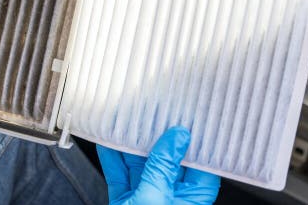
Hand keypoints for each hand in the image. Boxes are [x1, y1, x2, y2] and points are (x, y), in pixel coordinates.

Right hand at [97, 127, 220, 204]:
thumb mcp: (154, 198)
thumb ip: (163, 167)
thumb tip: (178, 137)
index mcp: (189, 202)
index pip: (199, 165)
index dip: (194, 141)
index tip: (188, 117)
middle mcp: (170, 200)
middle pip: (167, 161)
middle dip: (157, 137)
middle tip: (153, 111)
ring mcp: (146, 201)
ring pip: (140, 165)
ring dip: (131, 144)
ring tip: (126, 120)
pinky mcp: (125, 203)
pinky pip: (120, 176)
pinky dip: (112, 158)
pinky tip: (108, 141)